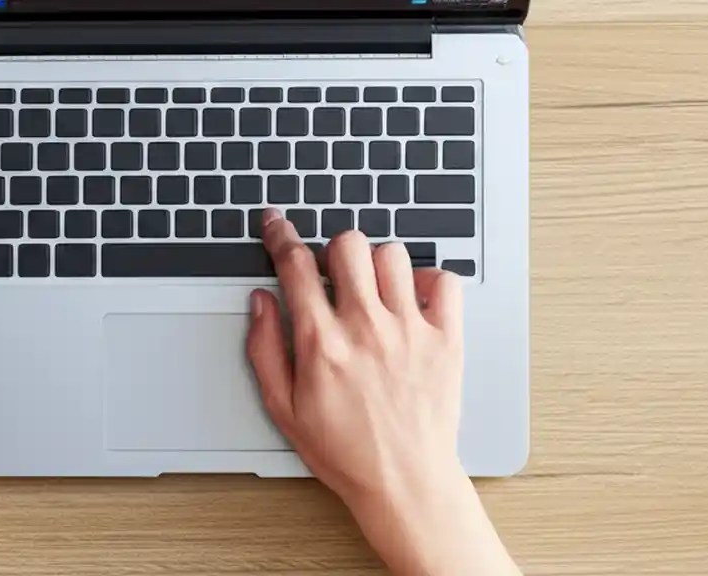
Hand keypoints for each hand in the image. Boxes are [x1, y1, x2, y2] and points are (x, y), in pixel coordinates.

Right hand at [247, 209, 518, 575]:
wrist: (404, 482)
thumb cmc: (344, 451)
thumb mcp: (283, 407)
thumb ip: (264, 348)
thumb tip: (261, 300)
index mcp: (321, 342)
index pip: (295, 265)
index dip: (280, 235)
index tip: (276, 224)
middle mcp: (366, 327)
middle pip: (347, 245)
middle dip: (333, 250)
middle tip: (333, 274)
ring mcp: (410, 330)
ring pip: (393, 255)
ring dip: (377, 265)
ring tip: (374, 292)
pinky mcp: (447, 339)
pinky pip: (444, 280)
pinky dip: (428, 281)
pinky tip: (412, 301)